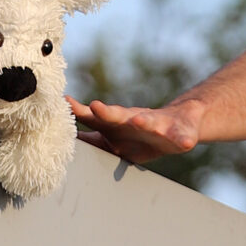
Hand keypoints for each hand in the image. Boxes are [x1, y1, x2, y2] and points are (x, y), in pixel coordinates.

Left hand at [69, 96, 200, 165]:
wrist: (179, 123)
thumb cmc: (141, 132)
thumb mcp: (114, 136)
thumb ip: (90, 139)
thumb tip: (60, 142)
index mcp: (118, 124)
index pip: (95, 117)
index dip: (81, 112)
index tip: (66, 103)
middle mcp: (136, 121)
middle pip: (119, 115)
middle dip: (107, 113)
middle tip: (96, 107)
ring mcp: (159, 126)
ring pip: (151, 122)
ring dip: (145, 122)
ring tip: (139, 122)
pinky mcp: (180, 134)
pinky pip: (182, 137)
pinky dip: (183, 139)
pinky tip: (185, 142)